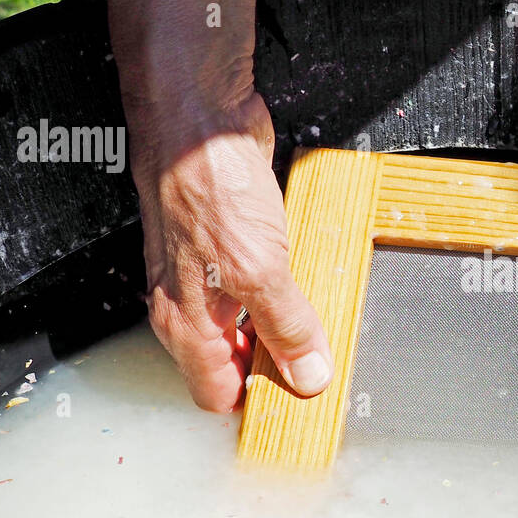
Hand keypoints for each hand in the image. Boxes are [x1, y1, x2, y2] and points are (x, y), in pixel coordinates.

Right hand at [107, 0, 332, 411]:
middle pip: (240, 361)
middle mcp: (196, 304)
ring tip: (330, 327)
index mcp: (188, 323)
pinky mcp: (240, 241)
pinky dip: (295, 289)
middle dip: (282, 366)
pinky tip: (318, 281)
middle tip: (325, 364)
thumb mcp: (258, 270)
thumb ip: (285, 327)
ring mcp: (216, 272)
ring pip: (257, 322)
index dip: (260, 403)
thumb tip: (309, 376)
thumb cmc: (206, 183)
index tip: (304, 403)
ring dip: (293, 327)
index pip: (219, 393)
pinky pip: (270, 283)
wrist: (200, 114)